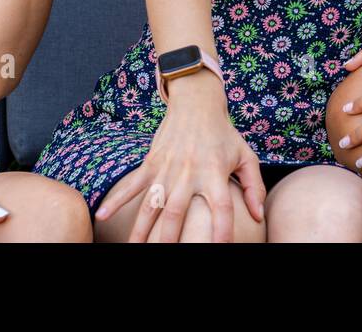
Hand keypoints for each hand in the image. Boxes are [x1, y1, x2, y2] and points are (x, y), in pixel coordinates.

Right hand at [93, 98, 263, 242]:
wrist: (196, 102)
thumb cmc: (224, 134)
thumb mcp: (246, 156)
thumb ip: (254, 186)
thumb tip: (259, 216)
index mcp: (215, 173)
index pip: (222, 208)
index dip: (222, 230)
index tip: (221, 248)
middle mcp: (189, 173)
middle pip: (177, 213)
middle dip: (169, 240)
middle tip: (164, 258)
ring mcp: (167, 169)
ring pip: (151, 206)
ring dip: (141, 231)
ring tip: (134, 250)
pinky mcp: (151, 163)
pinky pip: (132, 185)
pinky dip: (117, 200)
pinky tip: (102, 216)